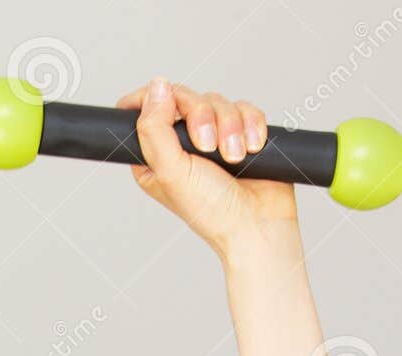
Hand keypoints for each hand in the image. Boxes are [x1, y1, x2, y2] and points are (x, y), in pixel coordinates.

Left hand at [115, 78, 295, 254]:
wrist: (256, 223)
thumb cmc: (211, 210)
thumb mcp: (170, 171)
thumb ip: (155, 128)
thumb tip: (157, 86)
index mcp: (155, 155)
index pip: (144, 108)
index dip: (153, 98)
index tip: (167, 105)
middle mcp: (181, 144)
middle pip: (185, 97)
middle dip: (201, 117)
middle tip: (207, 146)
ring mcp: (212, 137)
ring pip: (217, 100)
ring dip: (230, 126)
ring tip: (234, 156)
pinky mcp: (241, 132)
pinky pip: (244, 108)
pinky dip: (250, 124)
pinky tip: (252, 148)